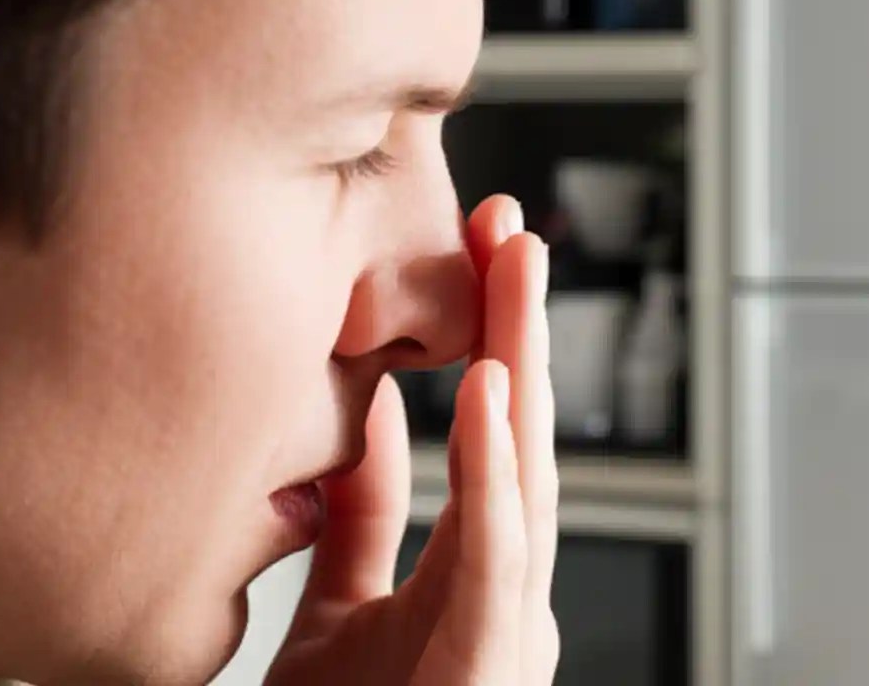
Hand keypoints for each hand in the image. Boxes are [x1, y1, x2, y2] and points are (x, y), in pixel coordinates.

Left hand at [264, 195, 557, 684]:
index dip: (488, 339)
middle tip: (511, 226)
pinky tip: (483, 388)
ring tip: (515, 270)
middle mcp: (508, 590)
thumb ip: (366, 520)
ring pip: (527, 475)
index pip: (489, 437)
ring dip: (522, 364)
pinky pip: (496, 555)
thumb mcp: (341, 610)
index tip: (474, 250)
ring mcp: (511, 627)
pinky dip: (493, 470)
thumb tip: (376, 416)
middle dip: (520, 326)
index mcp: (475, 573)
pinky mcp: (489, 663)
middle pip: (521, 437)